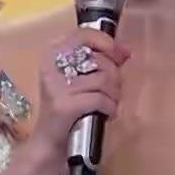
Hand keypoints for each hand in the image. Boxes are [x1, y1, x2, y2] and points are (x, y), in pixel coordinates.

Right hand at [28, 27, 130, 149]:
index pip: (84, 34)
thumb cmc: (68, 106)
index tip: (120, 54)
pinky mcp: (64, 105)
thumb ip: (100, 62)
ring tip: (108, 104)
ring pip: (104, 80)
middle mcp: (52, 64)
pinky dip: (110, 108)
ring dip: (114, 95)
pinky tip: (106, 114)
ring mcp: (57, 85)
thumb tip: (125, 51)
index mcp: (53, 53)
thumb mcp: (81, 78)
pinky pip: (101, 99)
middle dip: (114, 76)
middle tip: (112, 91)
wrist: (49, 140)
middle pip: (100, 59)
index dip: (107, 43)